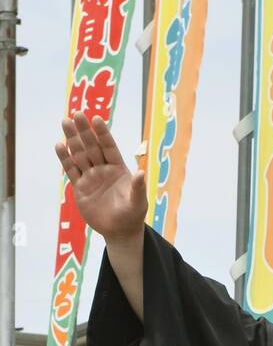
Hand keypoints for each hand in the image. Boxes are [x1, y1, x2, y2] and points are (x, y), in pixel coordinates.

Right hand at [55, 110, 147, 240]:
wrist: (120, 231)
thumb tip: (141, 173)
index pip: (109, 147)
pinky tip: (59, 145)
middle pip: (92, 146)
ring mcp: (91, 177)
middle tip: (77, 114)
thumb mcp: (138, 202)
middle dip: (85, 131)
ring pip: (80, 154)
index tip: (97, 119)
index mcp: (118, 168)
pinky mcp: (80, 187)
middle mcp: (103, 169)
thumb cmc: (132, 215)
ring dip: (72, 139)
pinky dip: (65, 158)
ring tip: (65, 122)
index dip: (103, 134)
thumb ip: (138, 187)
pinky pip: (71, 170)